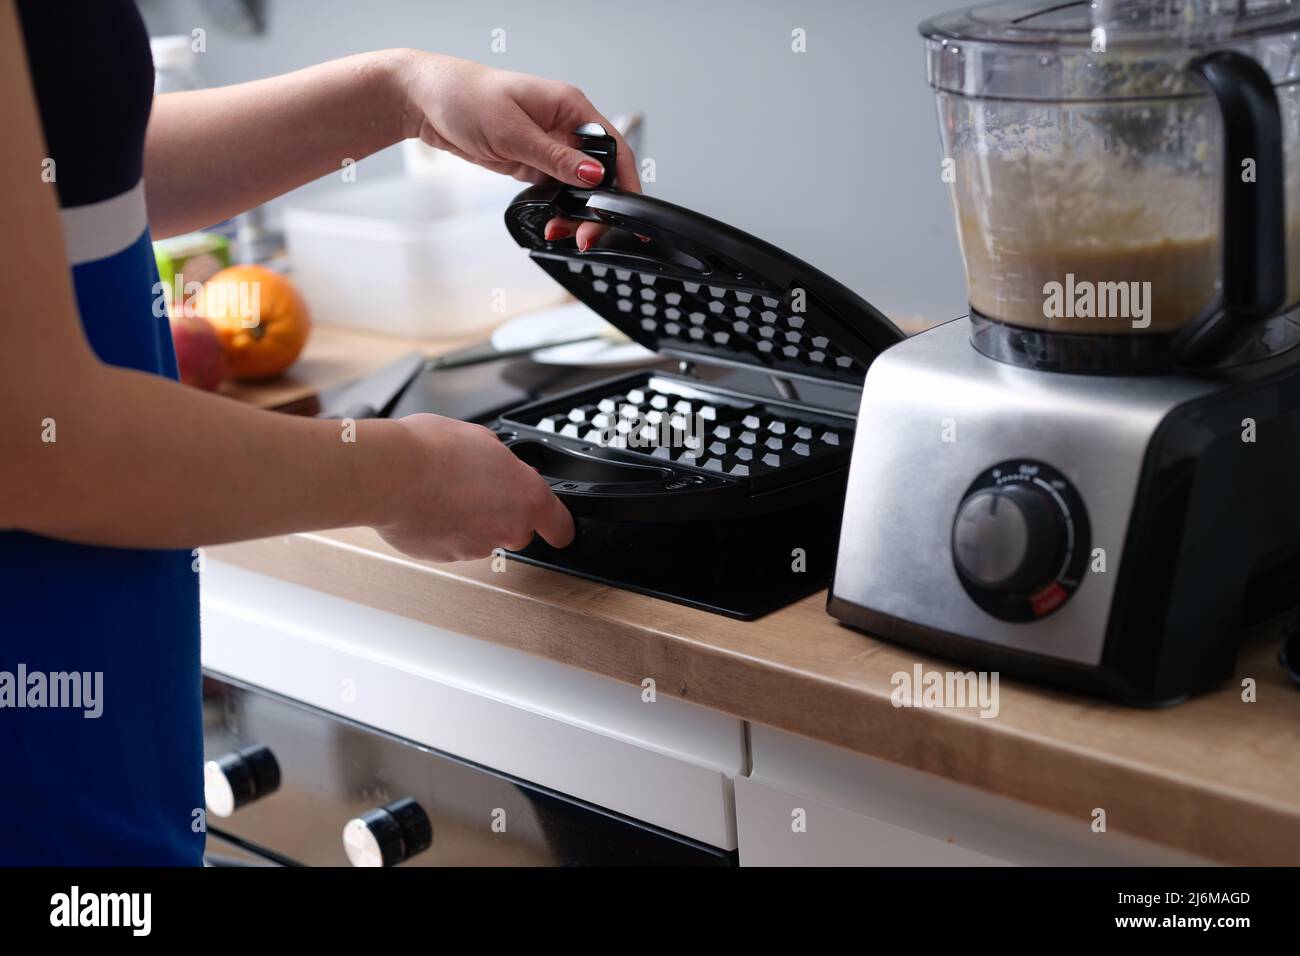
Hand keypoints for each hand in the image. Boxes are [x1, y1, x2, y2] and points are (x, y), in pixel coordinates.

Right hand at [377, 414, 574, 561]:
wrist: (386, 475)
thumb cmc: (430, 451)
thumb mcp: (482, 438)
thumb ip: (502, 462)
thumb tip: (499, 465)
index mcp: (527, 498)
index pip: (561, 527)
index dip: (558, 525)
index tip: (555, 525)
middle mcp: (507, 528)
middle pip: (518, 529)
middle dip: (503, 513)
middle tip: (477, 486)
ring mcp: (476, 547)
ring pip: (483, 536)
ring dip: (470, 519)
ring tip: (444, 490)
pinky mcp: (446, 557)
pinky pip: (453, 543)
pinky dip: (444, 529)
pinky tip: (428, 505)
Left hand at [396, 51, 641, 249]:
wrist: (425, 100)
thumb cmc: (463, 95)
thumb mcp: (512, 129)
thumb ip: (555, 157)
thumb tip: (593, 176)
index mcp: (570, 107)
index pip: (614, 149)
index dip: (625, 183)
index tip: (627, 214)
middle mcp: (564, 126)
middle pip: (599, 175)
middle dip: (598, 208)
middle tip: (586, 236)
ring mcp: (549, 146)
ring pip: (579, 188)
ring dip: (576, 214)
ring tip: (562, 233)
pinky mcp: (532, 162)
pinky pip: (557, 191)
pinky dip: (558, 210)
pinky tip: (552, 223)